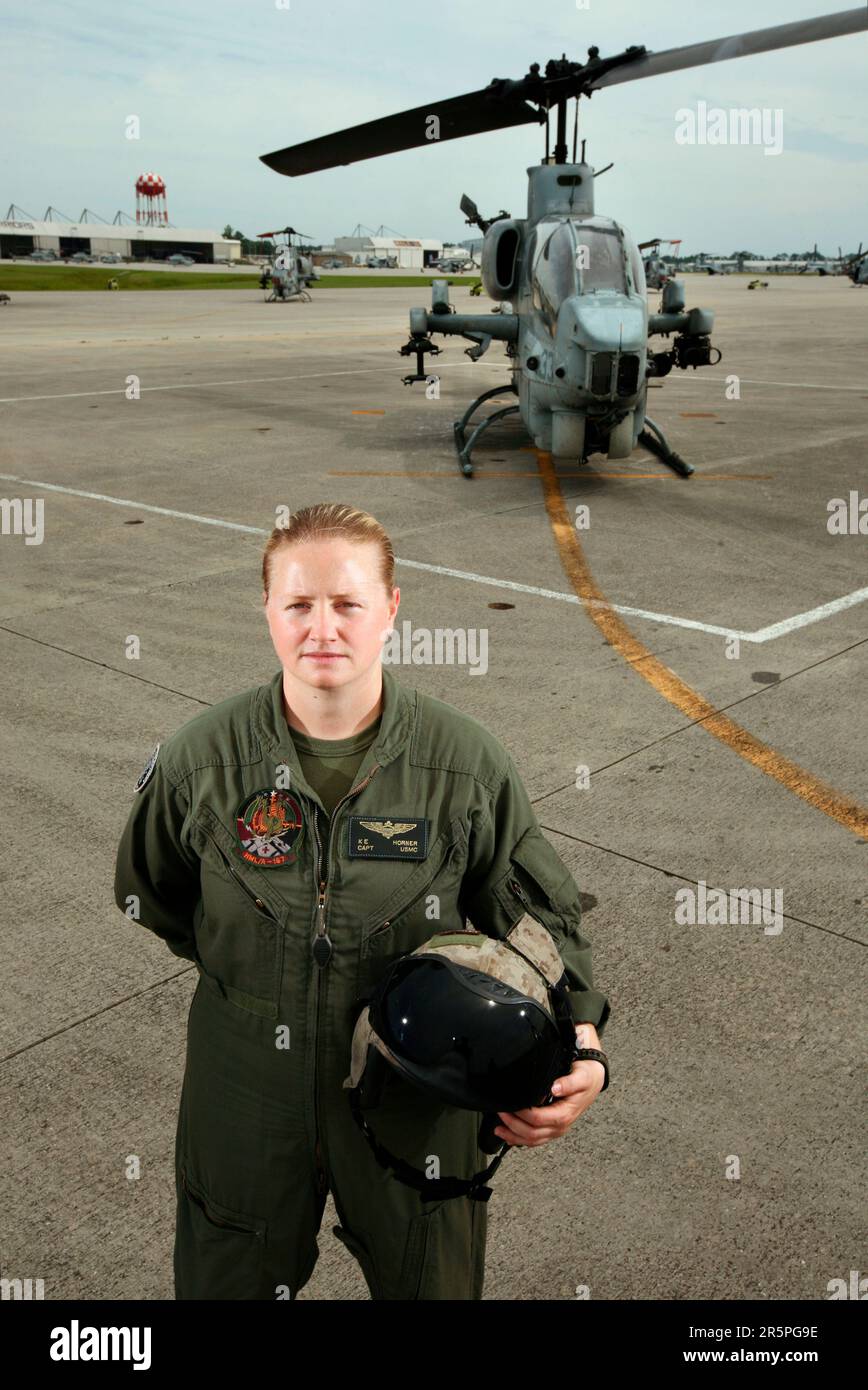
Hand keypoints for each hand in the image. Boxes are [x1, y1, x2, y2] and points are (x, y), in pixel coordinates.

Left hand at [493, 1024, 605, 1147]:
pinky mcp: (552, 1129)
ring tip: (498, 1128)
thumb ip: (569, 1082)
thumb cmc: (585, 1078)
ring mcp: (556, 1130)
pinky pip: (535, 1140)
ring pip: (532, 1141)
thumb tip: (555, 1088)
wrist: (592, 1081)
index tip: (511, 1104)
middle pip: (532, 1134)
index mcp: (565, 1114)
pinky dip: (519, 1139)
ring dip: (514, 1136)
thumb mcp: (581, 1076)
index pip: (539, 1119)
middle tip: (500, 1112)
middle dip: (513, 1125)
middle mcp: (561, 1126)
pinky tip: (508, 1135)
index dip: (522, 1114)